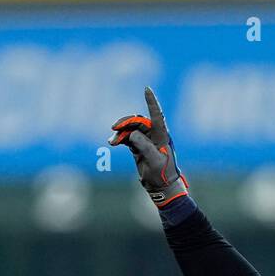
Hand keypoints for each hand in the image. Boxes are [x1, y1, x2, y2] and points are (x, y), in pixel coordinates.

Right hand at [109, 86, 189, 208]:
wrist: (160, 186)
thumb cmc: (162, 174)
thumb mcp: (154, 161)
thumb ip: (144, 146)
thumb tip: (132, 134)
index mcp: (162, 135)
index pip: (156, 115)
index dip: (151, 101)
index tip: (146, 89)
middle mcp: (154, 135)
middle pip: (138, 121)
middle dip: (126, 122)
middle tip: (114, 128)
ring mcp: (146, 140)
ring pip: (131, 129)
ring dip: (120, 132)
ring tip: (112, 141)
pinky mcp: (138, 146)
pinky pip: (127, 137)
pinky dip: (119, 138)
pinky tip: (113, 142)